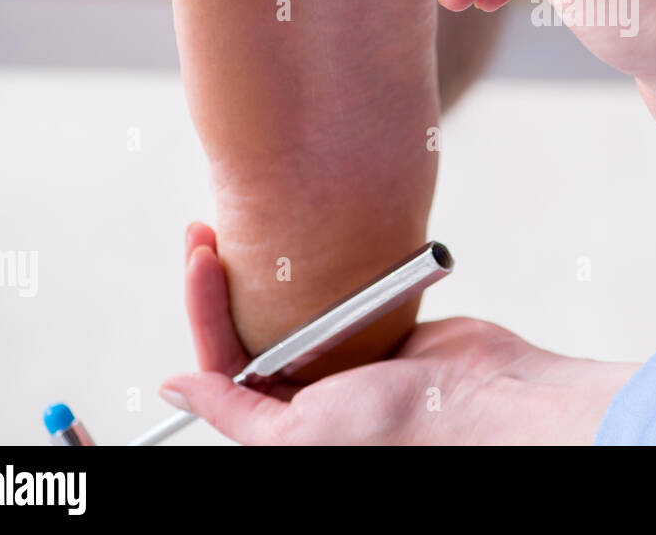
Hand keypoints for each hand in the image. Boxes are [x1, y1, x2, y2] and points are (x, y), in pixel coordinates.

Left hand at [162, 223, 636, 444]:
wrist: (481, 397)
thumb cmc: (400, 429)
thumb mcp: (299, 434)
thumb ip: (234, 410)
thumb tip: (174, 386)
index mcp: (284, 413)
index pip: (224, 354)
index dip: (204, 307)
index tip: (201, 260)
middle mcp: (310, 380)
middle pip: (250, 320)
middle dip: (224, 276)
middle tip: (207, 231)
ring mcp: (344, 346)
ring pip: (290, 298)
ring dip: (269, 262)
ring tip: (244, 221)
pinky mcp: (379, 318)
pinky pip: (338, 284)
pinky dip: (320, 261)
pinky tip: (302, 235)